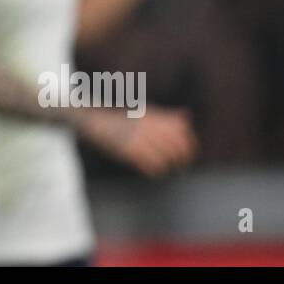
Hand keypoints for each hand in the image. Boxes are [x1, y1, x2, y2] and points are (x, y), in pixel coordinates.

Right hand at [79, 106, 197, 176]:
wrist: (94, 123)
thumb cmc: (120, 118)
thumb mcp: (144, 112)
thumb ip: (166, 116)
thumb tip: (186, 117)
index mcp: (152, 116)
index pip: (180, 130)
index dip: (189, 143)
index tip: (189, 153)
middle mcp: (147, 126)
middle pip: (175, 145)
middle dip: (182, 157)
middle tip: (182, 165)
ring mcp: (138, 138)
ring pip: (165, 157)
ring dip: (168, 165)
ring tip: (166, 168)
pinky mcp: (129, 151)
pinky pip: (150, 165)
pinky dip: (155, 171)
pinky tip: (153, 171)